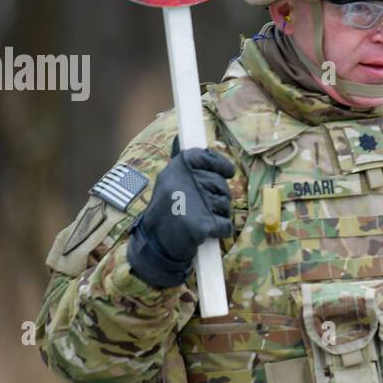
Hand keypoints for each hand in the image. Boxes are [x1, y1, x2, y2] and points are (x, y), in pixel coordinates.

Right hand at [127, 140, 234, 287]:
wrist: (155, 245)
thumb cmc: (165, 212)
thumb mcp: (167, 182)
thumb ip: (182, 164)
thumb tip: (181, 138)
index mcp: (176, 170)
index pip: (206, 156)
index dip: (220, 164)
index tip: (227, 172)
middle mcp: (185, 183)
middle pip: (220, 184)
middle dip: (218, 195)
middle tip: (201, 206)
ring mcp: (195, 204)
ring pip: (225, 204)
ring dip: (218, 213)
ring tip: (199, 218)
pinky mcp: (204, 225)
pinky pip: (226, 225)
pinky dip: (220, 230)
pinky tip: (206, 232)